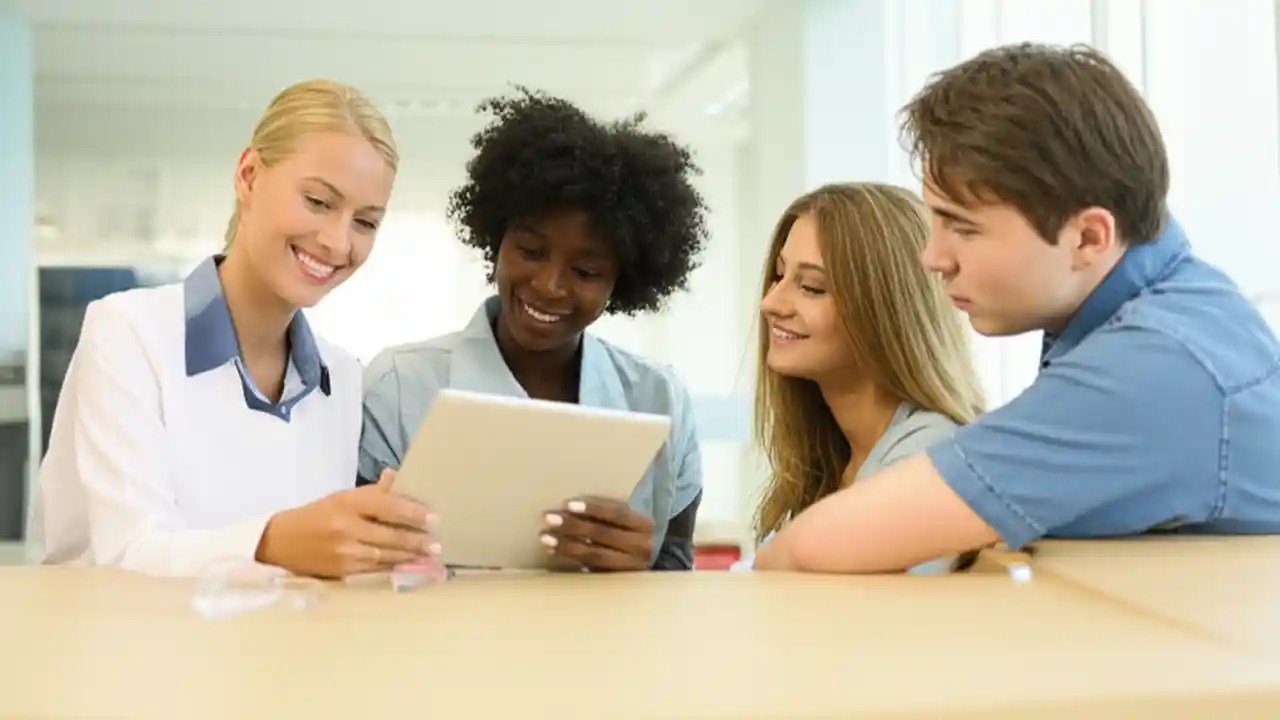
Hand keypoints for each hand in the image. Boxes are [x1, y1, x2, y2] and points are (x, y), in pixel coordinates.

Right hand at [256, 469, 441, 577]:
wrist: (280, 541)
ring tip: (431, 556)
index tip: (434, 517)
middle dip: (417, 539)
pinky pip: (375, 570)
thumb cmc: (316, 515)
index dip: (413, 513)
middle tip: (438, 542)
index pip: (387, 506)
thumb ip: (372, 492)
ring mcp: (345, 551)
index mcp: (348, 502)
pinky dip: (395, 568)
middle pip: (390, 534)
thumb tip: (398, 477)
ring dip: (411, 556)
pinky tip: (410, 567)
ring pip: (386, 555)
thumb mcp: (342, 496)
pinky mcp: (343, 571)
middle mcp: (347, 527)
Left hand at [539, 496, 653, 571]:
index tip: (567, 503)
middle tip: (549, 518)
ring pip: (594, 554)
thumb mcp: (629, 519)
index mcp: (644, 525)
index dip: (592, 508)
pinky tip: (554, 550)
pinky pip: (590, 569)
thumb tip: (570, 505)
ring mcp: (630, 567)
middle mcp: (641, 546)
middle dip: (573, 526)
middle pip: (603, 534)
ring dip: (566, 545)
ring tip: (545, 537)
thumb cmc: (633, 533)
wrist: (654, 560)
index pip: (617, 513)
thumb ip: (609, 513)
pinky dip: (570, 558)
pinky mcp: (617, 581)